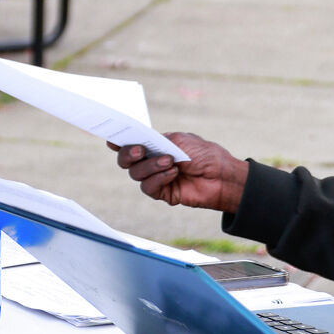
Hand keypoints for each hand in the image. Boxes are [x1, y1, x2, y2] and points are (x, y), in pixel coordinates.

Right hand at [111, 132, 248, 213]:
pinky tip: (173, 173)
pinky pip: (148, 187)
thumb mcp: (179, 140)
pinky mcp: (162, 193)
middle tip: (140, 150)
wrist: (222, 175)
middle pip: (126, 160)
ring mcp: (156, 178)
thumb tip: (138, 143)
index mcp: (155, 145)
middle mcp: (152, 162)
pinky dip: (159, 178)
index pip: (131, 143)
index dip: (119, 142)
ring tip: (170, 161)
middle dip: (128, 154)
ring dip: (151, 166)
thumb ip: (157, 140)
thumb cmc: (204, 154)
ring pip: (136, 173)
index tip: (112, 139)